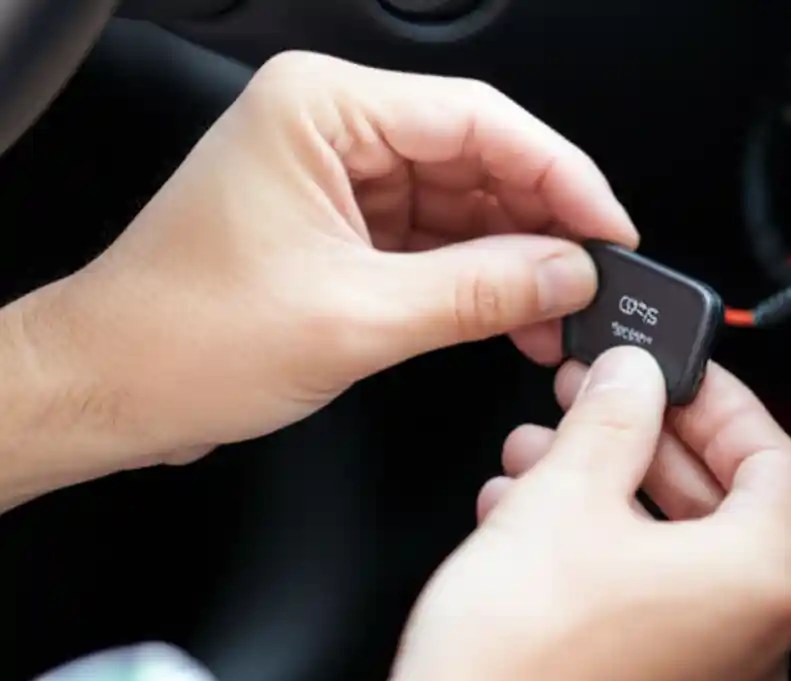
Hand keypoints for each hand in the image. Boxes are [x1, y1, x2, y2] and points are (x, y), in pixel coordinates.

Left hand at [0, 51, 635, 487]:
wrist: (108, 389)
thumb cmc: (180, 337)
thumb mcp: (356, 318)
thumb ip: (478, 292)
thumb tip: (566, 274)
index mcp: (319, 110)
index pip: (477, 121)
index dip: (560, 176)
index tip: (609, 228)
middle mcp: (329, 129)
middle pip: (477, 157)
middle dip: (542, 222)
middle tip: (595, 278)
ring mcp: (336, 176)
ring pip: (462, 201)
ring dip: (516, 257)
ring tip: (561, 311)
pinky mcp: (340, 224)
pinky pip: (434, 237)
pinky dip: (479, 277)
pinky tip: (518, 313)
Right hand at [362, 347, 790, 680]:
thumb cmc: (519, 665)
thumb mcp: (563, 498)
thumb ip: (612, 418)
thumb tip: (632, 379)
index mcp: (763, 584)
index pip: (775, 461)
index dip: (720, 404)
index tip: (672, 376)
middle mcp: (754, 643)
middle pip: (722, 508)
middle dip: (647, 444)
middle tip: (601, 401)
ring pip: (674, 557)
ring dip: (610, 493)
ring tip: (544, 455)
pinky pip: (647, 607)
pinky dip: (600, 555)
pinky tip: (529, 521)